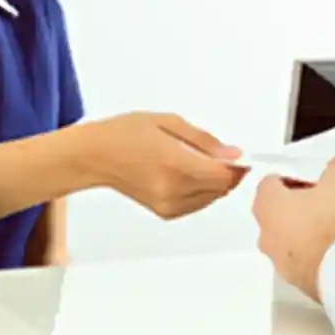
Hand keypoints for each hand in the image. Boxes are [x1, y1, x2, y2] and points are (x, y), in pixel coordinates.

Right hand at [88, 112, 247, 219]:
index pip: (223, 175)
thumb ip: (204, 140)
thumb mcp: (169, 122)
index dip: (237, 165)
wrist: (96, 156)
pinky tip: (187, 174)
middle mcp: (172, 190)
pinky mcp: (165, 212)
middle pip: (220, 188)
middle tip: (219, 153)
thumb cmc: (125, 134)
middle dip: (227, 172)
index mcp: (174, 164)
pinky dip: (201, 190)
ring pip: (212, 198)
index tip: (239, 155)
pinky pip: (198, 204)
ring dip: (214, 181)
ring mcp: (168, 205)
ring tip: (195, 160)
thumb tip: (232, 154)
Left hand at [252, 158, 334, 302]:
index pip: (269, 182)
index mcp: (268, 204)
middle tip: (322, 201)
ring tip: (332, 228)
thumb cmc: (333, 226)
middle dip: (297, 206)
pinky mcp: (295, 280)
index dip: (291, 178)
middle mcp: (266, 233)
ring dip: (304, 232)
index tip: (309, 179)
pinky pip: (300, 261)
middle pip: (276, 212)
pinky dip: (313, 255)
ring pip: (287, 238)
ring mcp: (278, 260)